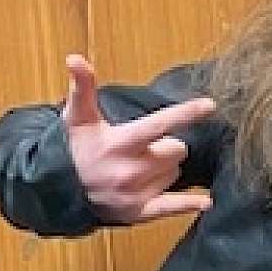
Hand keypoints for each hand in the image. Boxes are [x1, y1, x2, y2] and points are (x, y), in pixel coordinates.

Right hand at [62, 54, 216, 224]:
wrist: (61, 191)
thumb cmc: (76, 148)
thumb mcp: (78, 117)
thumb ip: (82, 87)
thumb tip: (75, 58)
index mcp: (119, 144)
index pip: (159, 124)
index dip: (186, 113)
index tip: (210, 105)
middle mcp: (130, 170)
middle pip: (177, 150)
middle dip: (167, 146)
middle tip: (146, 147)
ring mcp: (136, 193)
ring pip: (175, 172)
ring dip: (165, 168)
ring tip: (139, 168)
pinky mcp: (139, 212)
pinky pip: (173, 207)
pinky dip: (189, 203)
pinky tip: (206, 202)